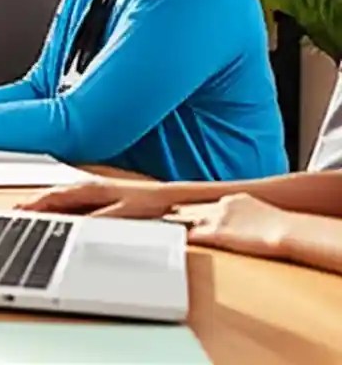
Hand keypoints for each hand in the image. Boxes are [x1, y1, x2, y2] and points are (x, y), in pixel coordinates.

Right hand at [18, 179, 176, 217]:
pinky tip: (53, 216)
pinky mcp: (98, 196)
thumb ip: (96, 221)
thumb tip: (75, 229)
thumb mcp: (122, 214)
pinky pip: (69, 202)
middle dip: (31, 205)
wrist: (168, 195)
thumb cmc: (148, 201)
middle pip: (51, 196)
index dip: (33, 206)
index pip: (52, 197)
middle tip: (12, 217)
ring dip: (43, 206)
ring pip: (59, 198)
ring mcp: (91, 190)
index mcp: (88, 189)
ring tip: (26, 215)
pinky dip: (55, 208)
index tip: (16, 215)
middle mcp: (86, 187)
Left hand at [165, 194, 292, 258]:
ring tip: (155, 226)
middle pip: (189, 209)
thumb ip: (248, 215)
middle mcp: (220, 206)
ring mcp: (217, 219)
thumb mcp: (261, 213)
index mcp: (232, 200)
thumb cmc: (281, 226)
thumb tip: (248, 224)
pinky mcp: (216, 234)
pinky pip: (191, 235)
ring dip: (171, 224)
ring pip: (185, 220)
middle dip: (175, 214)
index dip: (189, 208)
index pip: (204, 204)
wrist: (287, 231)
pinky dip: (179, 238)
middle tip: (158, 216)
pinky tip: (167, 241)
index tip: (176, 210)